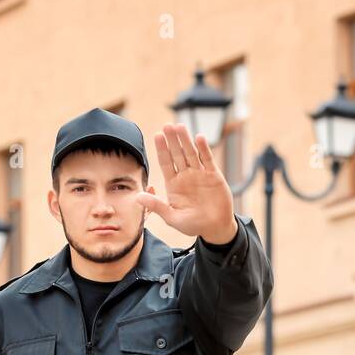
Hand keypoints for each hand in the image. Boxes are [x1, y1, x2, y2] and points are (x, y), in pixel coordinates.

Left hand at [136, 122, 236, 242]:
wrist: (216, 228)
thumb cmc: (194, 225)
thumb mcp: (172, 218)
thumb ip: (156, 206)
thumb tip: (137, 197)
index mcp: (173, 184)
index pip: (165, 163)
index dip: (161, 150)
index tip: (157, 136)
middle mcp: (185, 176)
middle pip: (177, 154)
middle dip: (172, 140)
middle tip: (167, 126)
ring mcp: (199, 174)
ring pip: (191, 153)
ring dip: (186, 140)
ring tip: (180, 127)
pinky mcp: (213, 175)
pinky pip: (207, 159)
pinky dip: (204, 149)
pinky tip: (199, 138)